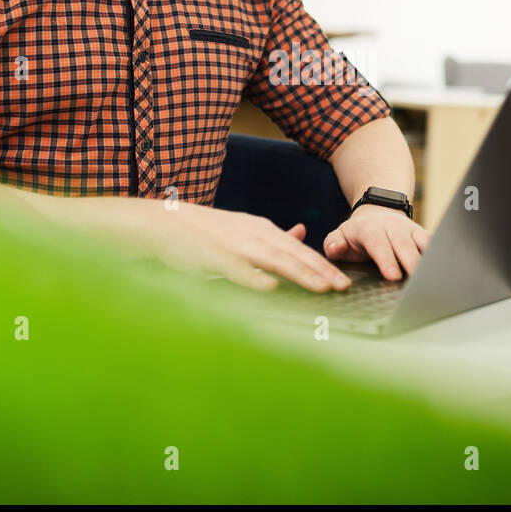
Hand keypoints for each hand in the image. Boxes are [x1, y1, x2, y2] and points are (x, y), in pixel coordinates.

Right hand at [107, 199, 352, 293]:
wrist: (167, 223)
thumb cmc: (208, 231)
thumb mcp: (246, 227)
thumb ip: (274, 235)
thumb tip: (301, 234)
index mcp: (262, 230)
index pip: (299, 250)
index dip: (322, 265)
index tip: (343, 281)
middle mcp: (253, 235)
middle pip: (293, 255)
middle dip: (319, 272)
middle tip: (342, 287)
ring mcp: (234, 246)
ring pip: (273, 261)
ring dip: (299, 274)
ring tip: (320, 288)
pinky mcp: (214, 258)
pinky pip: (238, 270)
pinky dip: (255, 278)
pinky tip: (271, 288)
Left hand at [322, 204, 430, 280]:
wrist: (377, 212)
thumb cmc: (358, 233)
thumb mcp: (340, 235)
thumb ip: (334, 244)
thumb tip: (334, 249)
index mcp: (371, 230)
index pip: (379, 244)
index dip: (387, 260)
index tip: (393, 276)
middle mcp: (393, 228)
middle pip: (405, 245)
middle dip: (411, 263)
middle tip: (416, 283)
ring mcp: (410, 230)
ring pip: (424, 243)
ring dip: (429, 259)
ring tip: (435, 279)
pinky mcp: (423, 235)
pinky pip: (435, 242)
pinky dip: (440, 254)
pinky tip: (444, 271)